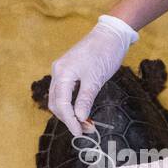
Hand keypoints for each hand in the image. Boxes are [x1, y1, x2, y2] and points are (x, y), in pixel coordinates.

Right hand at [48, 14, 138, 137]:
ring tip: (87, 123)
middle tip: (86, 130)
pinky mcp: (69, 71)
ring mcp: (62, 71)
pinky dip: (73, 104)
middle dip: (69, 119)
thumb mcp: (96, 79)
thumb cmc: (104, 53)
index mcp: (62, 73)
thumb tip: (78, 118)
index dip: (69, 121)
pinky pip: (66, 92)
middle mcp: (58, 72)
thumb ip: (85, 99)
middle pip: (56, 103)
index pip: (61, 104)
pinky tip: (84, 112)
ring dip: (71, 113)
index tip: (80, 133)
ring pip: (60, 99)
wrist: (111, 34)